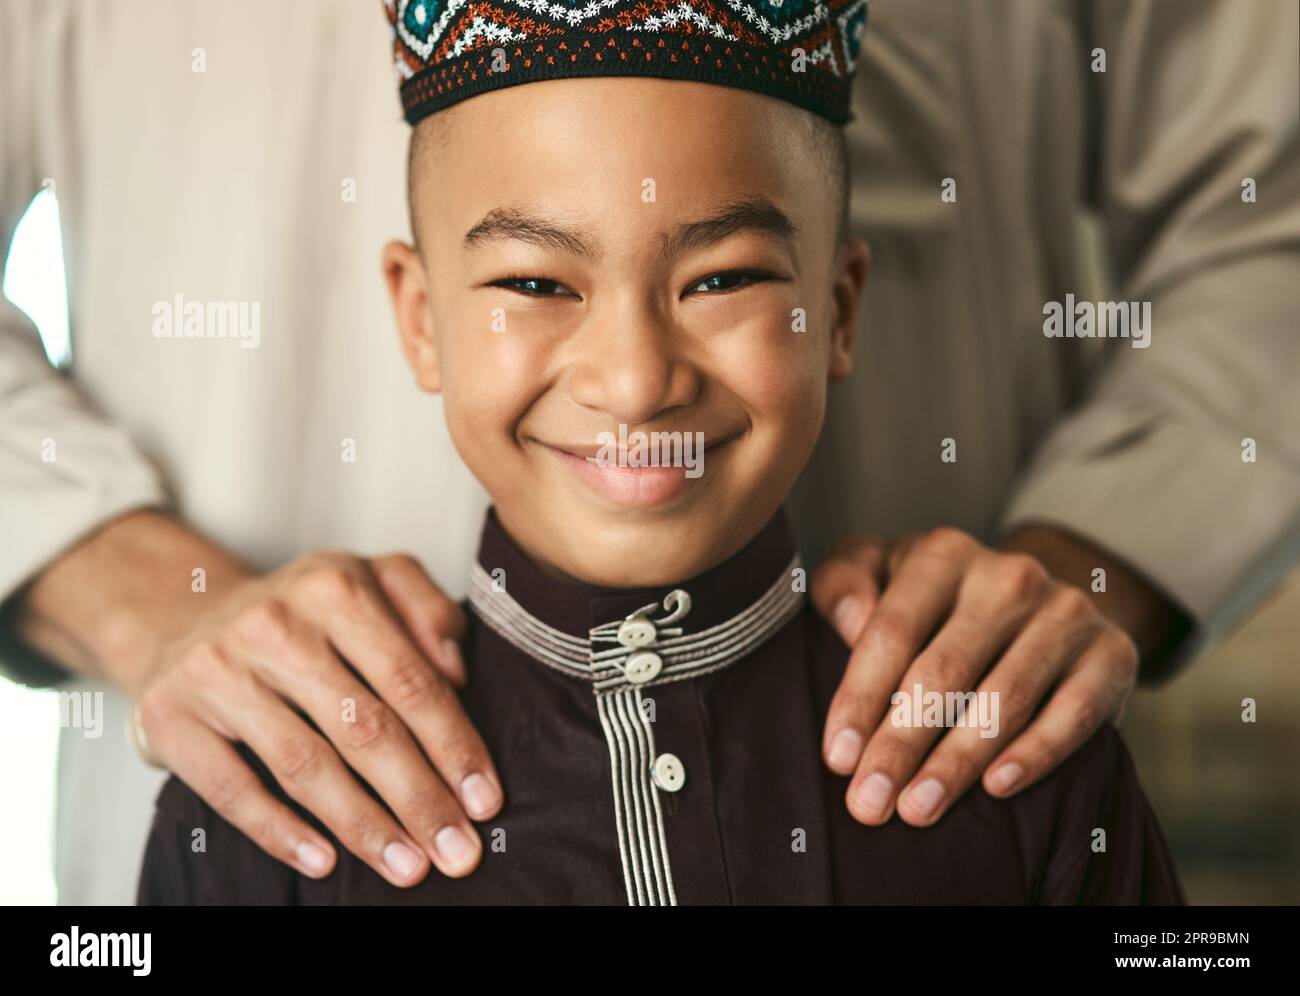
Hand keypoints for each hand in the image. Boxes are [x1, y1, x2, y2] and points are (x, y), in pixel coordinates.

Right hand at [134, 550, 501, 884]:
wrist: (184, 613)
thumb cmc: (303, 612)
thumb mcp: (371, 580)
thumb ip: (426, 610)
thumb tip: (457, 672)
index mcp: (335, 587)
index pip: (411, 681)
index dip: (454, 746)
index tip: (486, 801)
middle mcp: (275, 625)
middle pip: (365, 728)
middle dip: (420, 799)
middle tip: (458, 853)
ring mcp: (217, 671)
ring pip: (305, 764)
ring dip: (363, 826)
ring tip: (407, 867)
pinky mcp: (170, 715)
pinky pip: (232, 789)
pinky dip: (280, 832)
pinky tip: (324, 862)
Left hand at [811, 526, 1143, 826]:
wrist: (1036, 608)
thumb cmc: (931, 605)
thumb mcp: (877, 575)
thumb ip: (843, 583)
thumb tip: (850, 618)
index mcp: (943, 555)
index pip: (892, 631)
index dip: (859, 697)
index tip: (837, 758)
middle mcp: (1009, 576)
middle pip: (944, 671)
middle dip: (900, 745)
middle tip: (870, 803)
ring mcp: (1066, 612)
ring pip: (1005, 699)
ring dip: (956, 762)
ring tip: (918, 809)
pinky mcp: (1113, 653)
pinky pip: (1074, 712)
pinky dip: (1036, 753)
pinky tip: (996, 789)